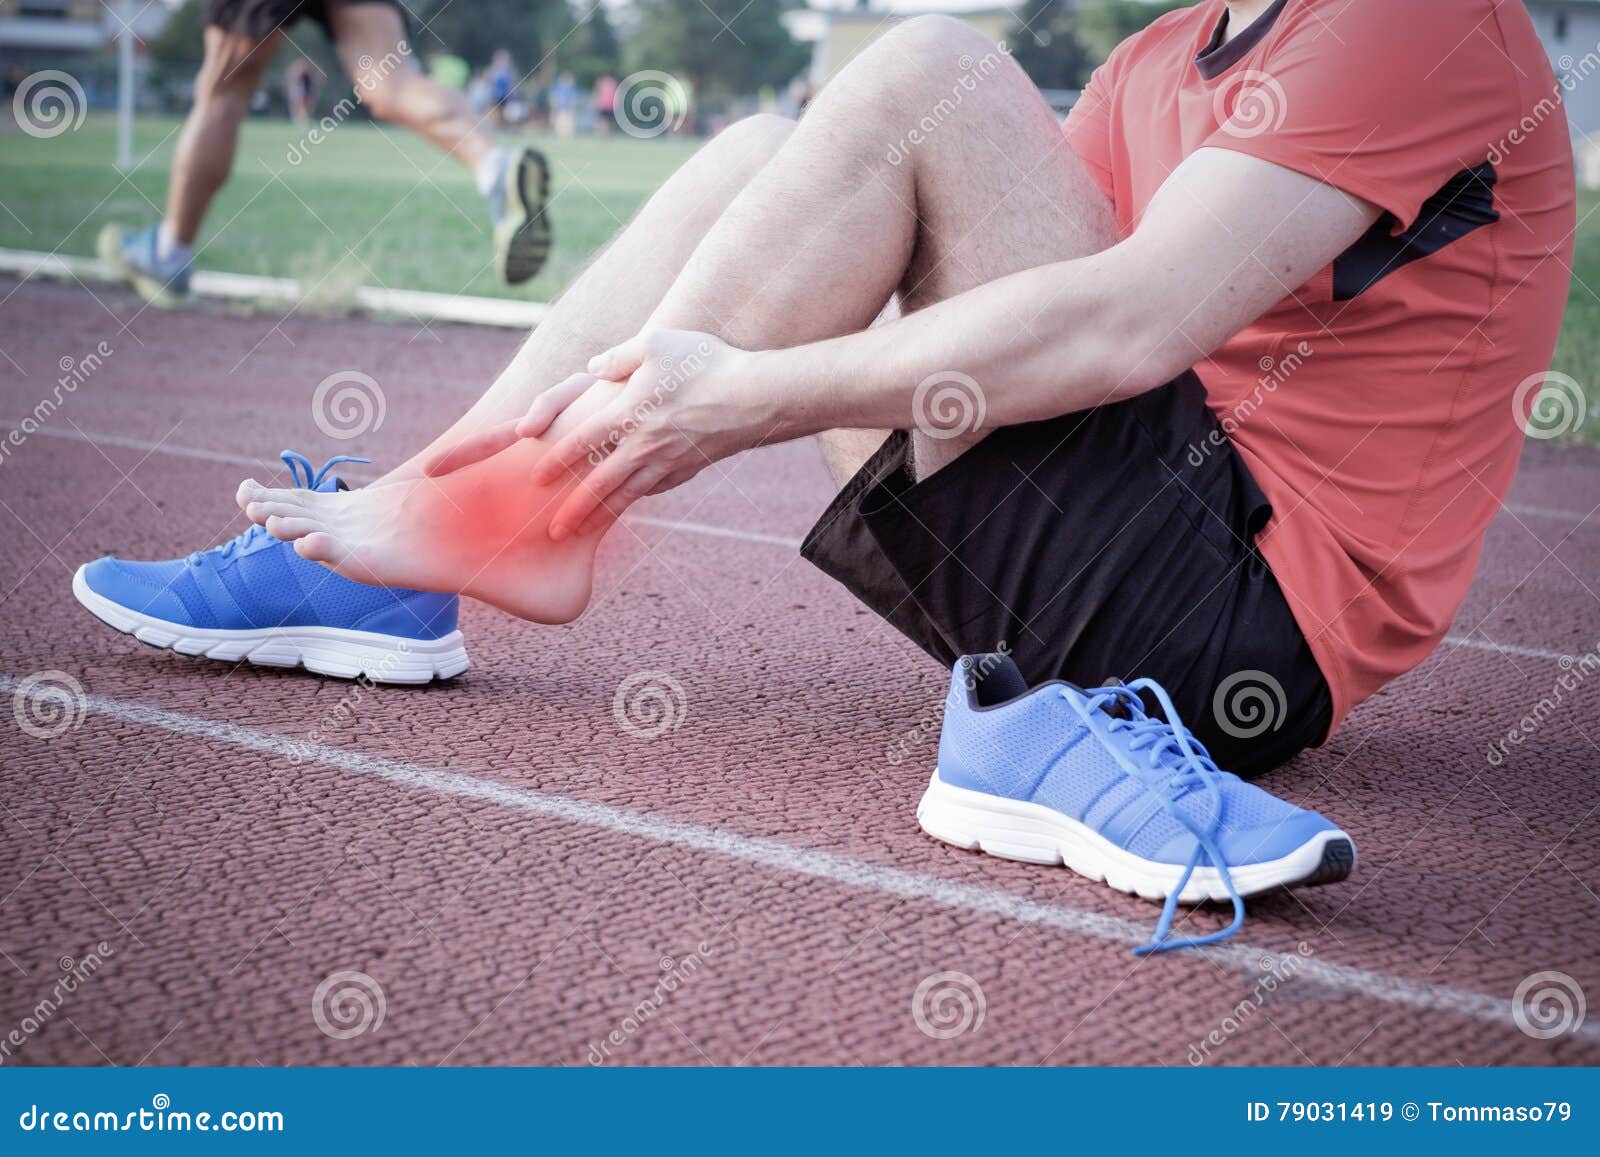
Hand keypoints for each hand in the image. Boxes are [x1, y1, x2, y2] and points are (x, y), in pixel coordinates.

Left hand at [427, 330, 770, 539]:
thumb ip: (619, 355)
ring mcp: (668, 461)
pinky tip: (626, 502)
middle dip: (574, 509)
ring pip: (626, 494)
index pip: (582, 441)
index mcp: (630, 412)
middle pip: (600, 483)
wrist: (757, 397)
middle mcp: (645, 444)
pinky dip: (636, 499)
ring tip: (578, 532)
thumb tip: (592, 366)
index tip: (536, 477)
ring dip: (599, 515)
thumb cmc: (707, 363)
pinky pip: (656, 489)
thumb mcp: (657, 344)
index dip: (556, 460)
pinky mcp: (689, 468)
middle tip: (552, 531)